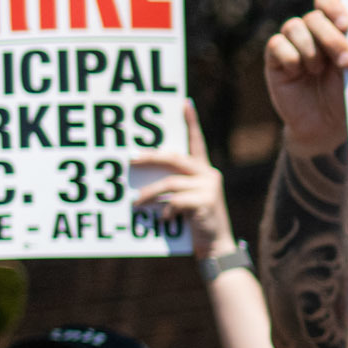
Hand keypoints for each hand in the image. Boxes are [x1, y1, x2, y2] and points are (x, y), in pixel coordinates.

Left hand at [131, 103, 234, 257]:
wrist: (216, 245)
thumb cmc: (195, 221)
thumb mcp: (186, 199)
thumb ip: (174, 185)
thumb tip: (146, 176)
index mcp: (204, 170)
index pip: (197, 141)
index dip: (191, 122)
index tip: (185, 103)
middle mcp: (208, 174)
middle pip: (174, 158)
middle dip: (150, 158)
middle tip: (131, 160)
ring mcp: (209, 187)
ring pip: (170, 183)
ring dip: (149, 194)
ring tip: (135, 203)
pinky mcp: (206, 202)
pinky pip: (176, 201)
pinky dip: (165, 210)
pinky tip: (164, 219)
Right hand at [264, 0, 347, 157]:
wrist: (326, 127)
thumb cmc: (347, 97)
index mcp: (334, 29)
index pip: (327, 2)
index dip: (333, 7)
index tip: (346, 24)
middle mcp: (312, 32)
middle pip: (314, 16)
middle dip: (331, 37)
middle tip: (345, 60)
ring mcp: (293, 45)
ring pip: (293, 26)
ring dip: (310, 49)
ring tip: (318, 71)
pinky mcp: (275, 60)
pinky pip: (277, 44)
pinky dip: (290, 57)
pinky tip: (298, 73)